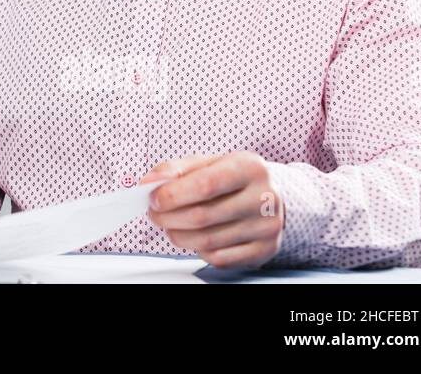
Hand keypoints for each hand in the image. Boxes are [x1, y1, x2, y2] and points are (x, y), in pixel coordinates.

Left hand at [141, 151, 284, 268]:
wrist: (270, 197)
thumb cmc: (232, 178)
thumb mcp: (207, 162)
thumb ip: (176, 169)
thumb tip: (149, 183)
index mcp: (250, 167)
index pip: (204, 185)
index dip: (172, 195)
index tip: (153, 198)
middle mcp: (264, 198)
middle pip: (202, 216)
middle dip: (168, 218)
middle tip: (155, 214)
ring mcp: (267, 227)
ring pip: (207, 241)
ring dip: (178, 235)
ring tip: (170, 226)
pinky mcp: (264, 250)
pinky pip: (219, 258)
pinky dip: (198, 250)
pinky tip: (194, 238)